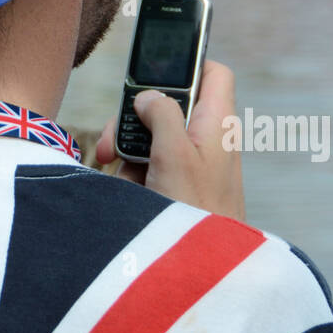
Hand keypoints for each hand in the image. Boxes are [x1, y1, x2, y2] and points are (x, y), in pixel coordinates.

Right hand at [94, 61, 244, 219]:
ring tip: (118, 173)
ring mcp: (194, 163)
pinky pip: (151, 166)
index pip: (213, 73)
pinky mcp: (180, 185)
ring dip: (130, 151)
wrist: (203, 270)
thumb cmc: (196, 211)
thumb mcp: (173, 154)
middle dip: (136, 118)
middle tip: (115, 137)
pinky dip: (135, 174)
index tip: (156, 67)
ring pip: (154, 137)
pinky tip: (128, 191)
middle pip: (169, 105)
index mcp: (217, 122)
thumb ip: (161, 114)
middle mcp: (208, 138)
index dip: (189, 62)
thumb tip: (148, 96)